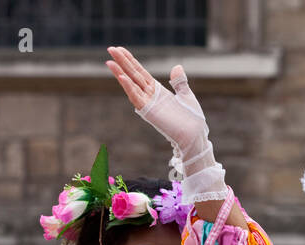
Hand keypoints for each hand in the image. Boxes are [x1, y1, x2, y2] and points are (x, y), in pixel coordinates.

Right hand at [105, 46, 225, 198]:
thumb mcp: (186, 96)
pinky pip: (136, 98)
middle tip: (110, 49)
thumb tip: (177, 67)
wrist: (194, 134)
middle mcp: (150, 95)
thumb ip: (180, 82)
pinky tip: (122, 77)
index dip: (131, 60)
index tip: (120, 49)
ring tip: (109, 62)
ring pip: (131, 84)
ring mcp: (148, 103)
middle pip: (133, 74)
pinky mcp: (149, 111)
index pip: (140, 72)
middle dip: (122, 62)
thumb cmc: (192, 119)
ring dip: (120, 73)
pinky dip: (129, 88)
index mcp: (157, 90)